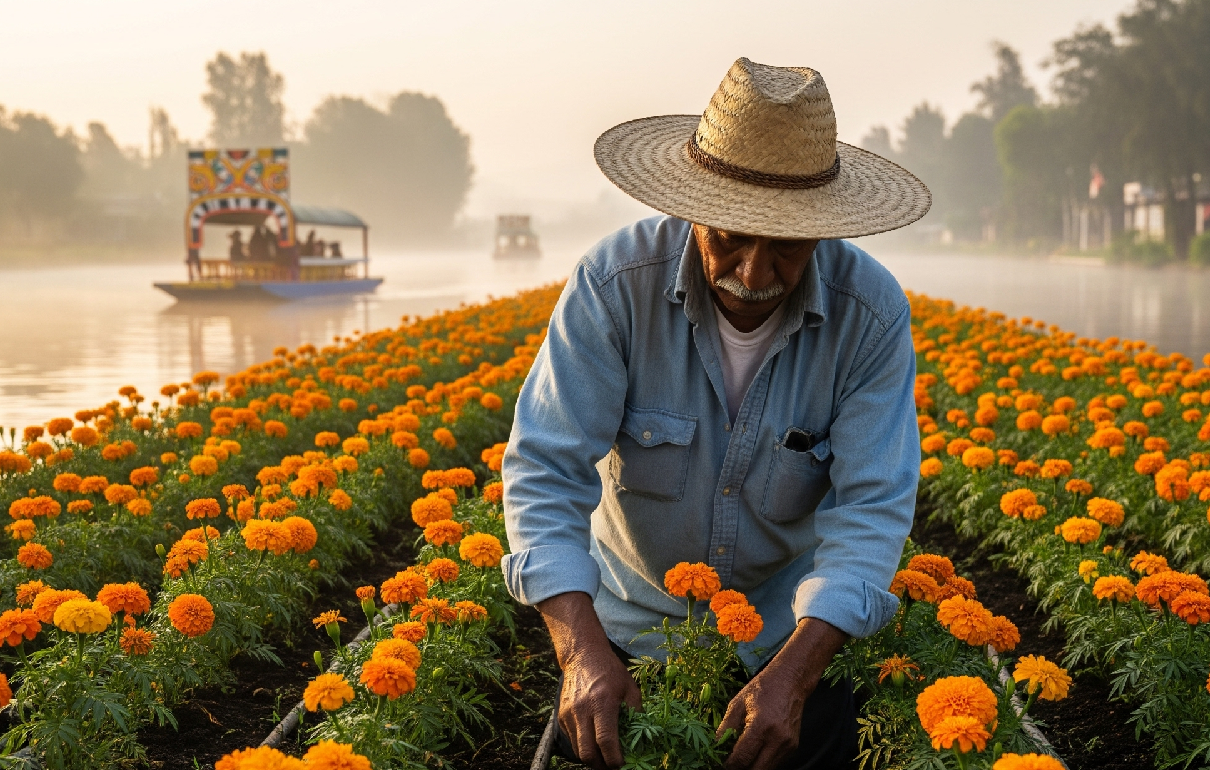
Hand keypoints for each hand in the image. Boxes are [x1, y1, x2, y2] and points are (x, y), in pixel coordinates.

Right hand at [559, 641, 641, 768]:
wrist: (582, 655)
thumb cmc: (609, 670)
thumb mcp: (629, 687)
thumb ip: (635, 711)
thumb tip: (640, 736)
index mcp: (602, 702)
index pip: (606, 741)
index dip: (614, 758)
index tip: (622, 764)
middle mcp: (582, 710)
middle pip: (587, 752)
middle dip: (601, 765)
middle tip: (611, 765)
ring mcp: (569, 714)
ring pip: (578, 749)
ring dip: (591, 758)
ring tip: (603, 756)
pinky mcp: (562, 715)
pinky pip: (572, 740)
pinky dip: (582, 746)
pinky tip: (593, 741)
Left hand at [717, 663, 810, 769]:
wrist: (790, 681)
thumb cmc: (762, 689)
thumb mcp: (737, 703)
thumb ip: (726, 728)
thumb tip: (715, 747)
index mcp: (761, 725)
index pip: (742, 758)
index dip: (728, 765)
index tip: (719, 763)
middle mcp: (778, 739)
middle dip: (740, 769)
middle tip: (730, 762)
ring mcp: (788, 745)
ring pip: (766, 769)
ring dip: (752, 767)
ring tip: (741, 755)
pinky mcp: (793, 747)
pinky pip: (774, 763)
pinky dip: (762, 761)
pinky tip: (755, 750)